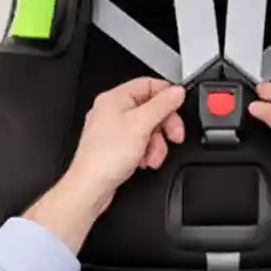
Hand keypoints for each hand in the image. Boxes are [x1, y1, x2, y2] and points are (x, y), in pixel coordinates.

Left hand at [25, 77, 185, 251]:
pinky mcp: (115, 146)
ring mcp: (113, 129)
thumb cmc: (106, 156)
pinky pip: (139, 142)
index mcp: (115, 98)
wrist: (91, 186)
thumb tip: (176, 91)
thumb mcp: (141, 125)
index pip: (148, 84)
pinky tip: (144, 161)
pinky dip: (146, 152)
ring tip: (153, 156)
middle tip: (173, 136)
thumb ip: (162, 105)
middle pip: (151, 108)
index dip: (167, 96)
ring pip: (147, 128)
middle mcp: (111, 110)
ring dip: (156, 144)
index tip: (178, 107)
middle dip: (164, 125)